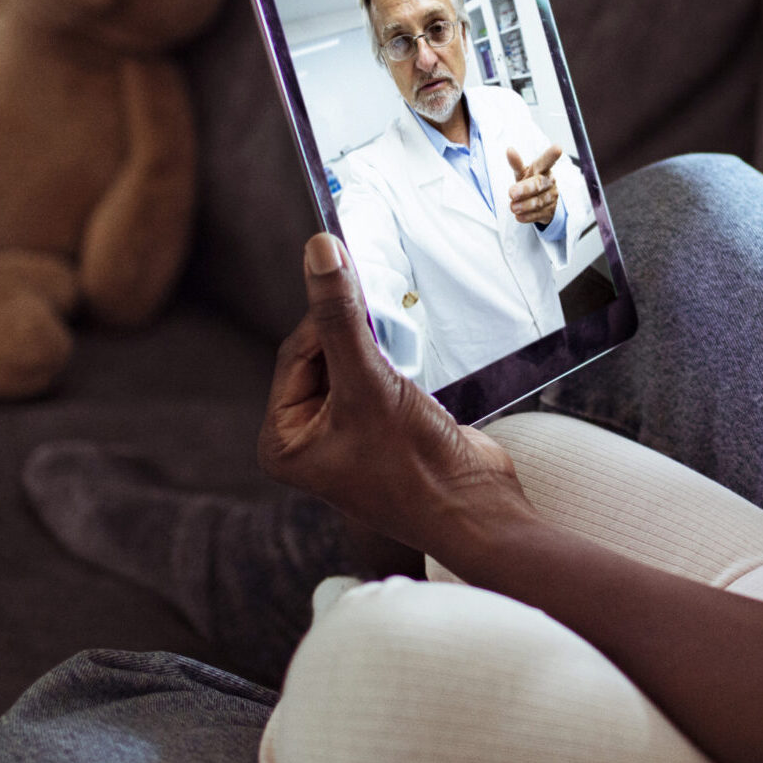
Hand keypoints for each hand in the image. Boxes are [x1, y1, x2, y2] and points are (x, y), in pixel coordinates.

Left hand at [260, 233, 528, 550]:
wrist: (478, 510)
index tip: (357, 289)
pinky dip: (395, 364)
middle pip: (321, 355)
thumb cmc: (415, 467)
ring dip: (377, 350)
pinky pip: (379, 378)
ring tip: (402, 361)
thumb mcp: (371, 384)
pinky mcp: (383, 429)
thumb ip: (341, 318)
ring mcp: (347, 435)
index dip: (326, 321)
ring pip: (353, 363)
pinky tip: (415, 367)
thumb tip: (319, 253)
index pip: (294, 354)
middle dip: (353, 338)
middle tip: (386, 333)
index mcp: (283, 441)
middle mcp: (308, 440)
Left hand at [505, 144, 562, 227]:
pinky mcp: (549, 212)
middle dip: (525, 189)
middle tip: (511, 193)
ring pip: (538, 202)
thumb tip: (509, 150)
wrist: (541, 202)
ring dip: (524, 205)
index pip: (547, 161)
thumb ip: (516, 163)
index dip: (552, 155)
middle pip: (539, 184)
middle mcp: (549, 182)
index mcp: (543, 169)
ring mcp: (551, 197)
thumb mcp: (523, 172)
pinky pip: (538, 215)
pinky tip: (519, 216)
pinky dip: (527, 216)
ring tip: (512, 207)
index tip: (557, 148)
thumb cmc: (531, 182)